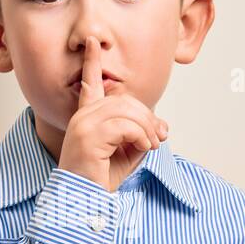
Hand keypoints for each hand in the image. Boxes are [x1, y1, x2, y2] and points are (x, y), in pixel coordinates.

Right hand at [58, 36, 168, 192]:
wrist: (84, 201)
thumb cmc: (100, 179)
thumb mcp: (127, 154)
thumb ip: (141, 135)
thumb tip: (162, 127)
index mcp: (86, 116)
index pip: (89, 83)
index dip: (91, 61)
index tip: (91, 42)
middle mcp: (82, 116)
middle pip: (124, 100)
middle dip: (147, 117)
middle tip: (159, 138)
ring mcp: (83, 124)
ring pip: (127, 111)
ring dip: (147, 129)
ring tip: (151, 146)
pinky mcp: (88, 136)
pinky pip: (125, 126)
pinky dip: (141, 137)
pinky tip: (143, 149)